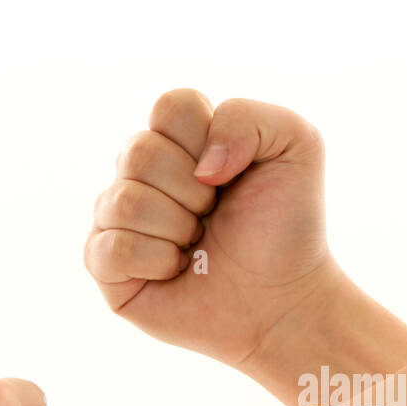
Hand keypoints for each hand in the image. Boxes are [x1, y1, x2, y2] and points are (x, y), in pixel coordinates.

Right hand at [84, 90, 337, 366]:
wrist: (284, 299)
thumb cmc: (288, 227)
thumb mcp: (297, 147)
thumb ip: (248, 117)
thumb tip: (199, 165)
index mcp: (183, 138)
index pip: (170, 106)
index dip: (204, 140)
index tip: (231, 174)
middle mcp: (145, 173)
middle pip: (140, 151)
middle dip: (194, 193)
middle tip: (216, 216)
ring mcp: (121, 218)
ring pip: (123, 201)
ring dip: (177, 229)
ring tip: (199, 246)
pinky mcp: (108, 266)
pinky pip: (111, 248)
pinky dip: (154, 261)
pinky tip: (175, 270)